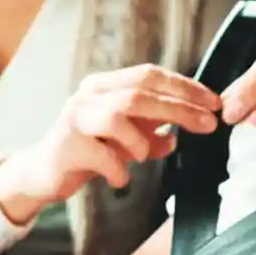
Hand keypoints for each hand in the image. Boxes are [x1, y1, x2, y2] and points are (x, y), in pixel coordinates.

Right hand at [0, 65, 220, 223]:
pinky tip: (119, 179)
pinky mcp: (66, 146)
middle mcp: (88, 95)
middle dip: (180, 109)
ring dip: (141, 142)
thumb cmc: (88, 152)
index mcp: (104, 85)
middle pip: (140, 93)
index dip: (184, 87)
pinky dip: (120, 171)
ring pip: (119, 116)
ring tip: (142, 157)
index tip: (212, 102)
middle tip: (208, 125)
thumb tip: (177, 137)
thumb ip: (150, 132)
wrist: (43, 175)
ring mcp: (74, 118)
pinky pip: (104, 157)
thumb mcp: (125, 140)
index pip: (149, 75)